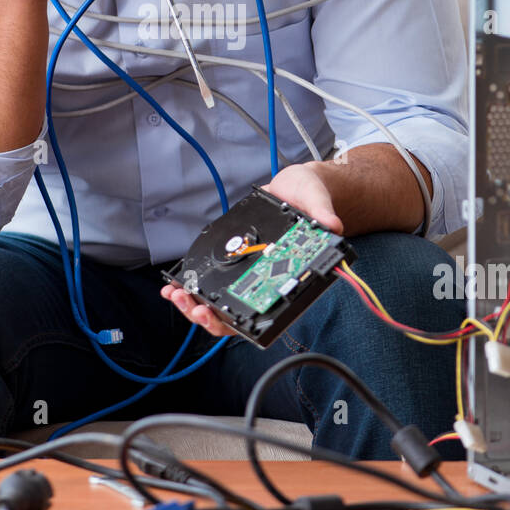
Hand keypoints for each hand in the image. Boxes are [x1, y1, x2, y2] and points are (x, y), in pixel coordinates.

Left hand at [161, 163, 343, 338]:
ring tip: (176, 295)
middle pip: (238, 314)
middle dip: (211, 315)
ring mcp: (250, 273)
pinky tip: (176, 284)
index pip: (268, 310)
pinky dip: (192, 286)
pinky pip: (213, 281)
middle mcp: (268, 278)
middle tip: (193, 307)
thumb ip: (323, 213)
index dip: (243, 322)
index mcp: (290, 273)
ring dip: (196, 304)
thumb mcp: (317, 200)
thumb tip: (333, 225)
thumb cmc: (309, 199)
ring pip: (222, 302)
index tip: (221, 316)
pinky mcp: (235, 261)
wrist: (295, 187)